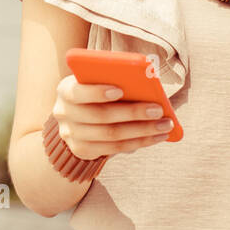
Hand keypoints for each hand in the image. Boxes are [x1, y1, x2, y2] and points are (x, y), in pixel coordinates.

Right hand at [51, 73, 175, 161]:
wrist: (76, 115)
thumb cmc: (95, 90)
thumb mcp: (97, 80)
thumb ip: (112, 78)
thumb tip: (144, 82)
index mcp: (65, 90)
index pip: (78, 92)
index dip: (97, 92)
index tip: (120, 90)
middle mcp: (64, 113)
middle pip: (101, 116)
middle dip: (132, 113)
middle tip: (158, 110)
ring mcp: (71, 135)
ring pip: (111, 136)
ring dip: (142, 131)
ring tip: (165, 125)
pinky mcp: (82, 150)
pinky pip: (114, 149)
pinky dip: (138, 142)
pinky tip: (156, 136)